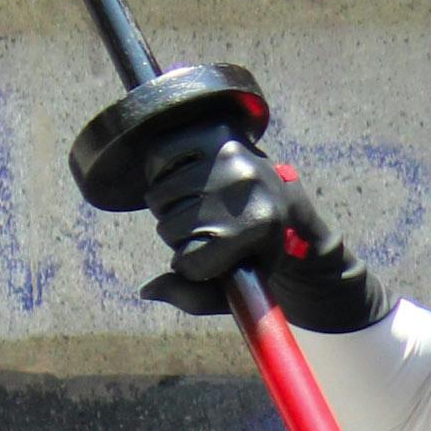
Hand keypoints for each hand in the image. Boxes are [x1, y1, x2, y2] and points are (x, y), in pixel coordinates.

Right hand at [136, 123, 383, 335]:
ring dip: (168, 208)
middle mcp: (245, 186)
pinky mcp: (215, 132)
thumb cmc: (256, 249)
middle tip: (203, 229)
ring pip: (160, 196)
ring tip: (195, 206)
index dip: (191, 266)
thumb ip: (193, 299)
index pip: (190, 263)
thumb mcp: (237, 285)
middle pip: (170, 229)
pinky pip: (159, 155)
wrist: (284, 202)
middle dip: (178, 237)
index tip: (210, 258)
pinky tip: (181, 180)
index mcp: (258, 227)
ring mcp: (230, 154)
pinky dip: (159, 172)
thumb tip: (145, 290)